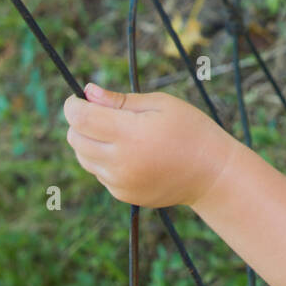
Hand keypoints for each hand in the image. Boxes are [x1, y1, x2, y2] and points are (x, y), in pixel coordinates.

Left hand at [62, 84, 235, 207]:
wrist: (212, 173)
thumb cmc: (191, 130)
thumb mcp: (161, 104)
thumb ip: (121, 100)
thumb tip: (88, 91)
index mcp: (130, 134)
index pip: (81, 118)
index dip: (72, 105)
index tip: (77, 98)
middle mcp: (120, 161)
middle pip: (75, 139)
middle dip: (79, 122)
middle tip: (99, 113)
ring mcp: (120, 181)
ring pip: (83, 157)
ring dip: (89, 142)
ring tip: (116, 133)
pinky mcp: (123, 194)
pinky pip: (99, 173)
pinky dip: (103, 160)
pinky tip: (129, 153)